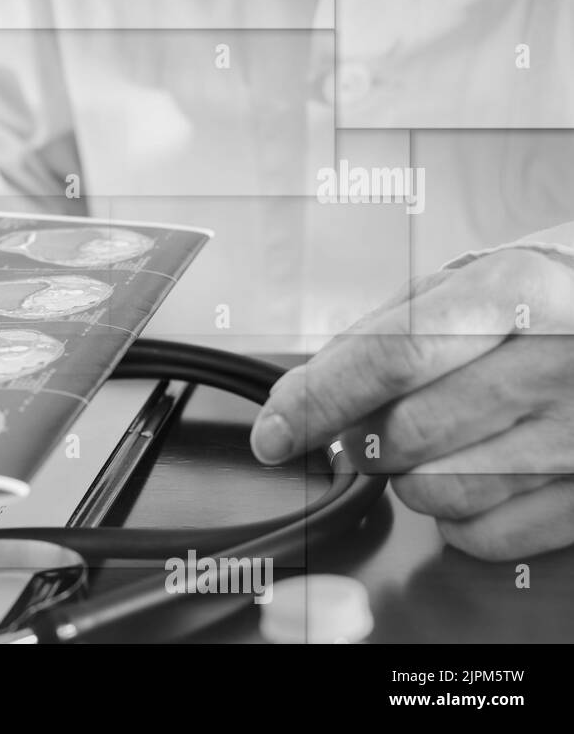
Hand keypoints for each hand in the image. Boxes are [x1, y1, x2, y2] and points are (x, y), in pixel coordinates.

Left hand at [251, 247, 573, 559]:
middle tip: (368, 424)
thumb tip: (301, 392)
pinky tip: (475, 473)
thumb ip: (384, 331)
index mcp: (516, 293)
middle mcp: (558, 362)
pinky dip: (455, 517)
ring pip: (433, 492)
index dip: (316, 400)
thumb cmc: (547, 306)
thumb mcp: (471, 283)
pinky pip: (482, 535)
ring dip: (405, 477)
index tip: (274, 430)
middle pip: (402, 433)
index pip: (390, 357)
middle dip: (357, 439)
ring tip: (437, 440)